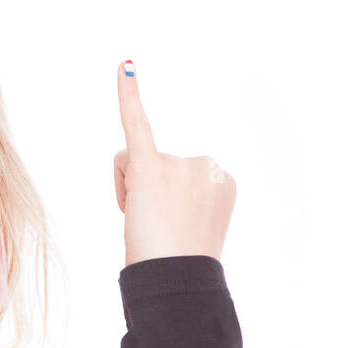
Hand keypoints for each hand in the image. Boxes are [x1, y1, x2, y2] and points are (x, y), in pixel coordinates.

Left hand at [113, 60, 235, 266]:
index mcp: (223, 179)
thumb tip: (150, 203)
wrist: (177, 282)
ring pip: (132, 164)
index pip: (172, 177)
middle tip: (156, 232)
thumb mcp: (191, 230)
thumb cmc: (180, 268)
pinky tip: (125, 65)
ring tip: (146, 226)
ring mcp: (180, 164)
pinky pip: (136, 123)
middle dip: (144, 196)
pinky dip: (128, 94)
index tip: (177, 232)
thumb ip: (179, 204)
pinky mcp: (150, 166)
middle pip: (151, 166)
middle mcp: (207, 164)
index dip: (162, 206)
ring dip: (129, 193)